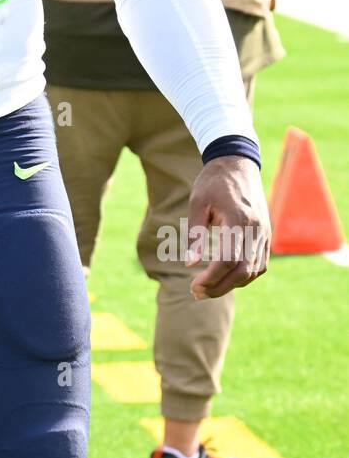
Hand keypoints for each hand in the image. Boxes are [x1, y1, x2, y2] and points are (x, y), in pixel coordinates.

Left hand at [186, 156, 269, 299]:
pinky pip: (260, 264)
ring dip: (231, 284)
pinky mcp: (267, 235)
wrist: (237, 164)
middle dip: (219, 287)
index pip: (228, 259)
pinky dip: (245, 276)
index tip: (193, 285)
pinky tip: (226, 278)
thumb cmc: (213, 183)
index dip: (211, 277)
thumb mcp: (197, 203)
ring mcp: (265, 233)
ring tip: (207, 288)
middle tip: (196, 293)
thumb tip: (191, 263)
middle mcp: (256, 229)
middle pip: (242, 271)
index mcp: (239, 219)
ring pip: (253, 271)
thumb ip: (195, 234)